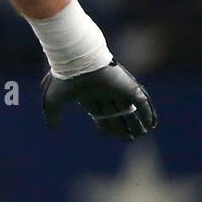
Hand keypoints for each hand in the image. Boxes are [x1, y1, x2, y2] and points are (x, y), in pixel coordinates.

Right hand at [41, 59, 156, 140]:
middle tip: (128, 138)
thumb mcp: (53, 99)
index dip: (103, 124)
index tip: (105, 134)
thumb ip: (52, 113)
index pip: (99, 113)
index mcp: (88, 95)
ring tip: (140, 134)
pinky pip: (142, 103)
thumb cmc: (65, 78)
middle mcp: (104, 93)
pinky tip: (150, 125)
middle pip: (115, 113)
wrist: (77, 62)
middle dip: (121, 126)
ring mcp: (117, 90)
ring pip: (130, 109)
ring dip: (136, 122)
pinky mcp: (129, 87)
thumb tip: (51, 127)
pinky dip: (147, 114)